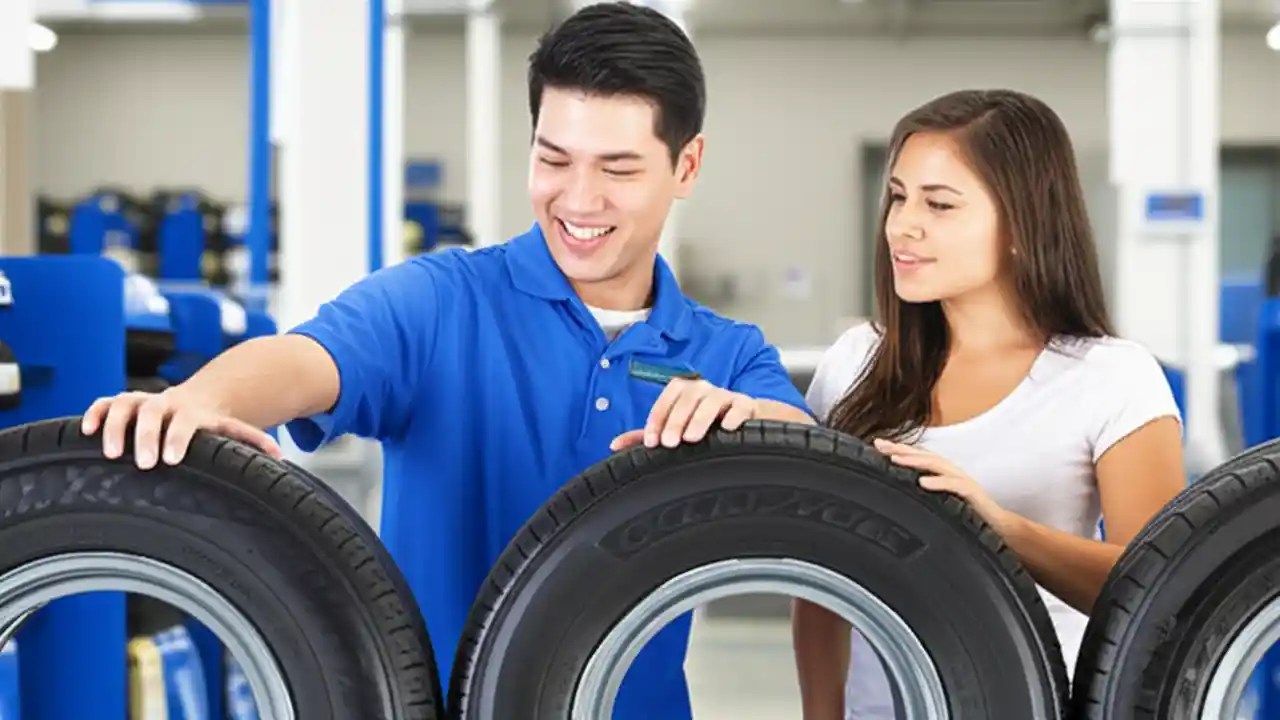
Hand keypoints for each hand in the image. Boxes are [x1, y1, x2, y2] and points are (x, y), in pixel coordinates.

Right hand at [81, 387, 282, 470]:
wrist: (199, 398)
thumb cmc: (212, 423)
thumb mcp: (231, 429)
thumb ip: (251, 440)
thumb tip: (281, 457)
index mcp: (194, 413)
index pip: (187, 423)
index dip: (178, 438)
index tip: (171, 460)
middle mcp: (168, 404)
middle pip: (153, 412)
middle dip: (145, 435)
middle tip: (141, 463)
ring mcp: (145, 402)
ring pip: (125, 404)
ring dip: (116, 426)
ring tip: (110, 453)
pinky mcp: (125, 403)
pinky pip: (106, 403)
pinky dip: (96, 413)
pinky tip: (85, 431)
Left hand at [610, 378, 757, 451]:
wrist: (742, 423)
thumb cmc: (702, 426)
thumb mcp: (674, 429)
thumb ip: (647, 435)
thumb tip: (614, 445)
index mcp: (683, 392)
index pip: (666, 400)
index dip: (657, 419)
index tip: (652, 442)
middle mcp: (703, 390)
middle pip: (688, 397)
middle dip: (676, 420)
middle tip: (670, 443)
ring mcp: (726, 396)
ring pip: (713, 400)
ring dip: (700, 418)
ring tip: (693, 438)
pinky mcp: (747, 405)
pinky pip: (741, 406)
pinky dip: (734, 416)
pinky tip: (727, 428)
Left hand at [873, 438, 1015, 535]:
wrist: (1001, 529)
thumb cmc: (971, 516)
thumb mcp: (942, 504)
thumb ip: (925, 497)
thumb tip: (899, 496)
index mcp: (944, 475)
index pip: (919, 458)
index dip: (899, 450)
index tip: (876, 446)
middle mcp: (952, 474)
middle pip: (924, 456)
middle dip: (902, 449)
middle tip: (880, 445)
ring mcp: (963, 482)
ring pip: (937, 465)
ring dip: (915, 461)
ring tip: (896, 459)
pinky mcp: (973, 495)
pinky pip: (955, 486)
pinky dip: (938, 482)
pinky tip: (922, 482)